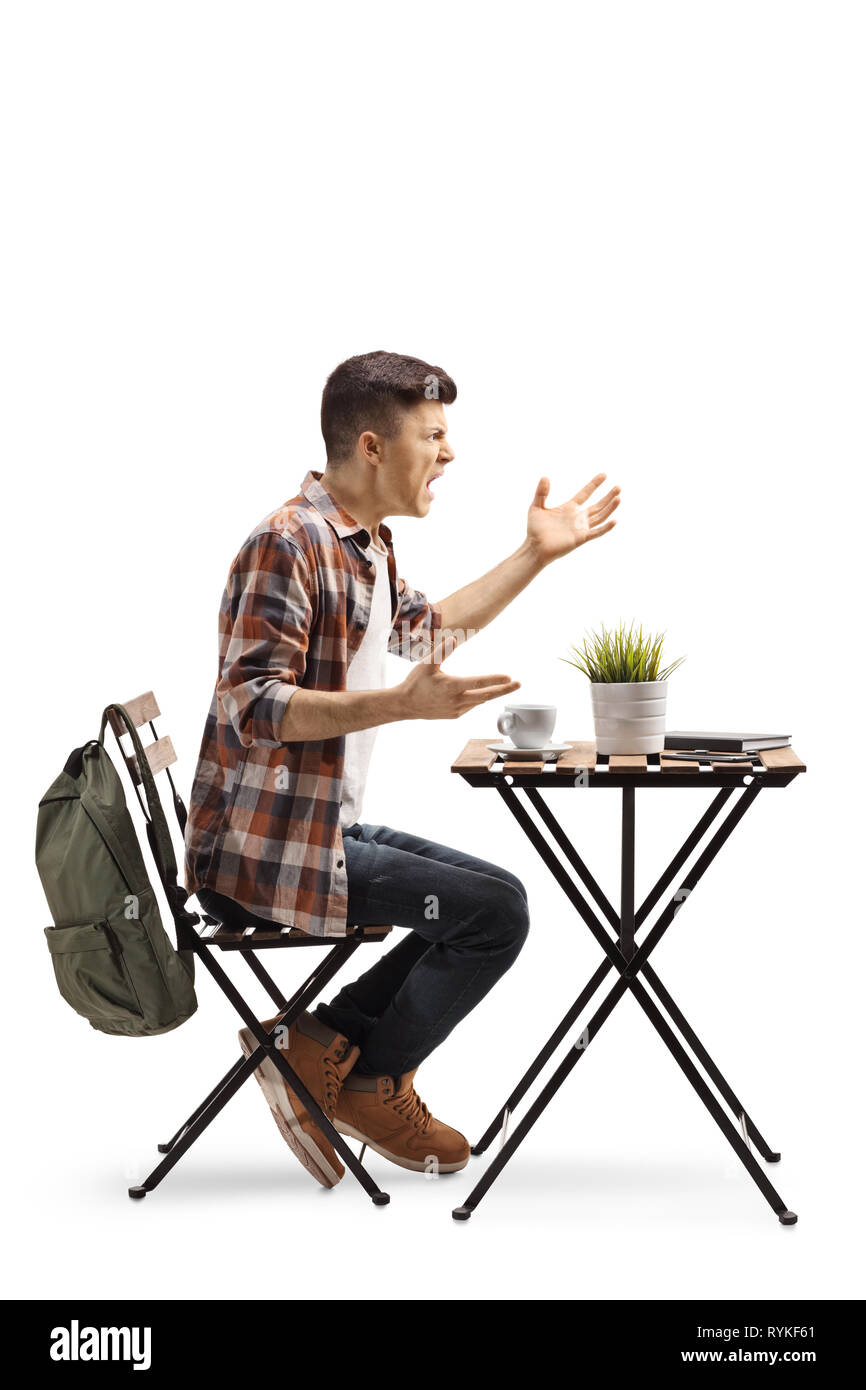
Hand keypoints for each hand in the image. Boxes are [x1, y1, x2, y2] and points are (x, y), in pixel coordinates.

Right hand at [397, 659, 519, 720]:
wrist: (405, 704)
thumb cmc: (415, 682)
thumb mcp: (427, 664)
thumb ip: (441, 651)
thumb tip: (454, 637)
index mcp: (451, 687)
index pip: (478, 683)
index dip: (495, 680)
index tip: (509, 677)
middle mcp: (456, 700)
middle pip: (486, 695)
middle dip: (504, 690)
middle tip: (518, 684)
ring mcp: (456, 710)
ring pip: (480, 701)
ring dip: (493, 694)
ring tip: (506, 687)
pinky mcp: (454, 715)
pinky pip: (471, 706)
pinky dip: (479, 699)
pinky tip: (482, 694)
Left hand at [526, 473, 619, 566]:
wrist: (534, 548)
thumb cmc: (535, 530)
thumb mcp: (536, 507)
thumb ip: (541, 493)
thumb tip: (545, 477)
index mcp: (569, 508)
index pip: (585, 493)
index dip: (594, 484)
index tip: (604, 475)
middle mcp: (578, 517)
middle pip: (598, 505)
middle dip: (608, 496)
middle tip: (618, 487)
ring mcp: (581, 528)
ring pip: (600, 516)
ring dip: (610, 508)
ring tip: (618, 498)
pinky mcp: (581, 538)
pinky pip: (596, 532)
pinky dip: (606, 528)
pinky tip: (614, 520)